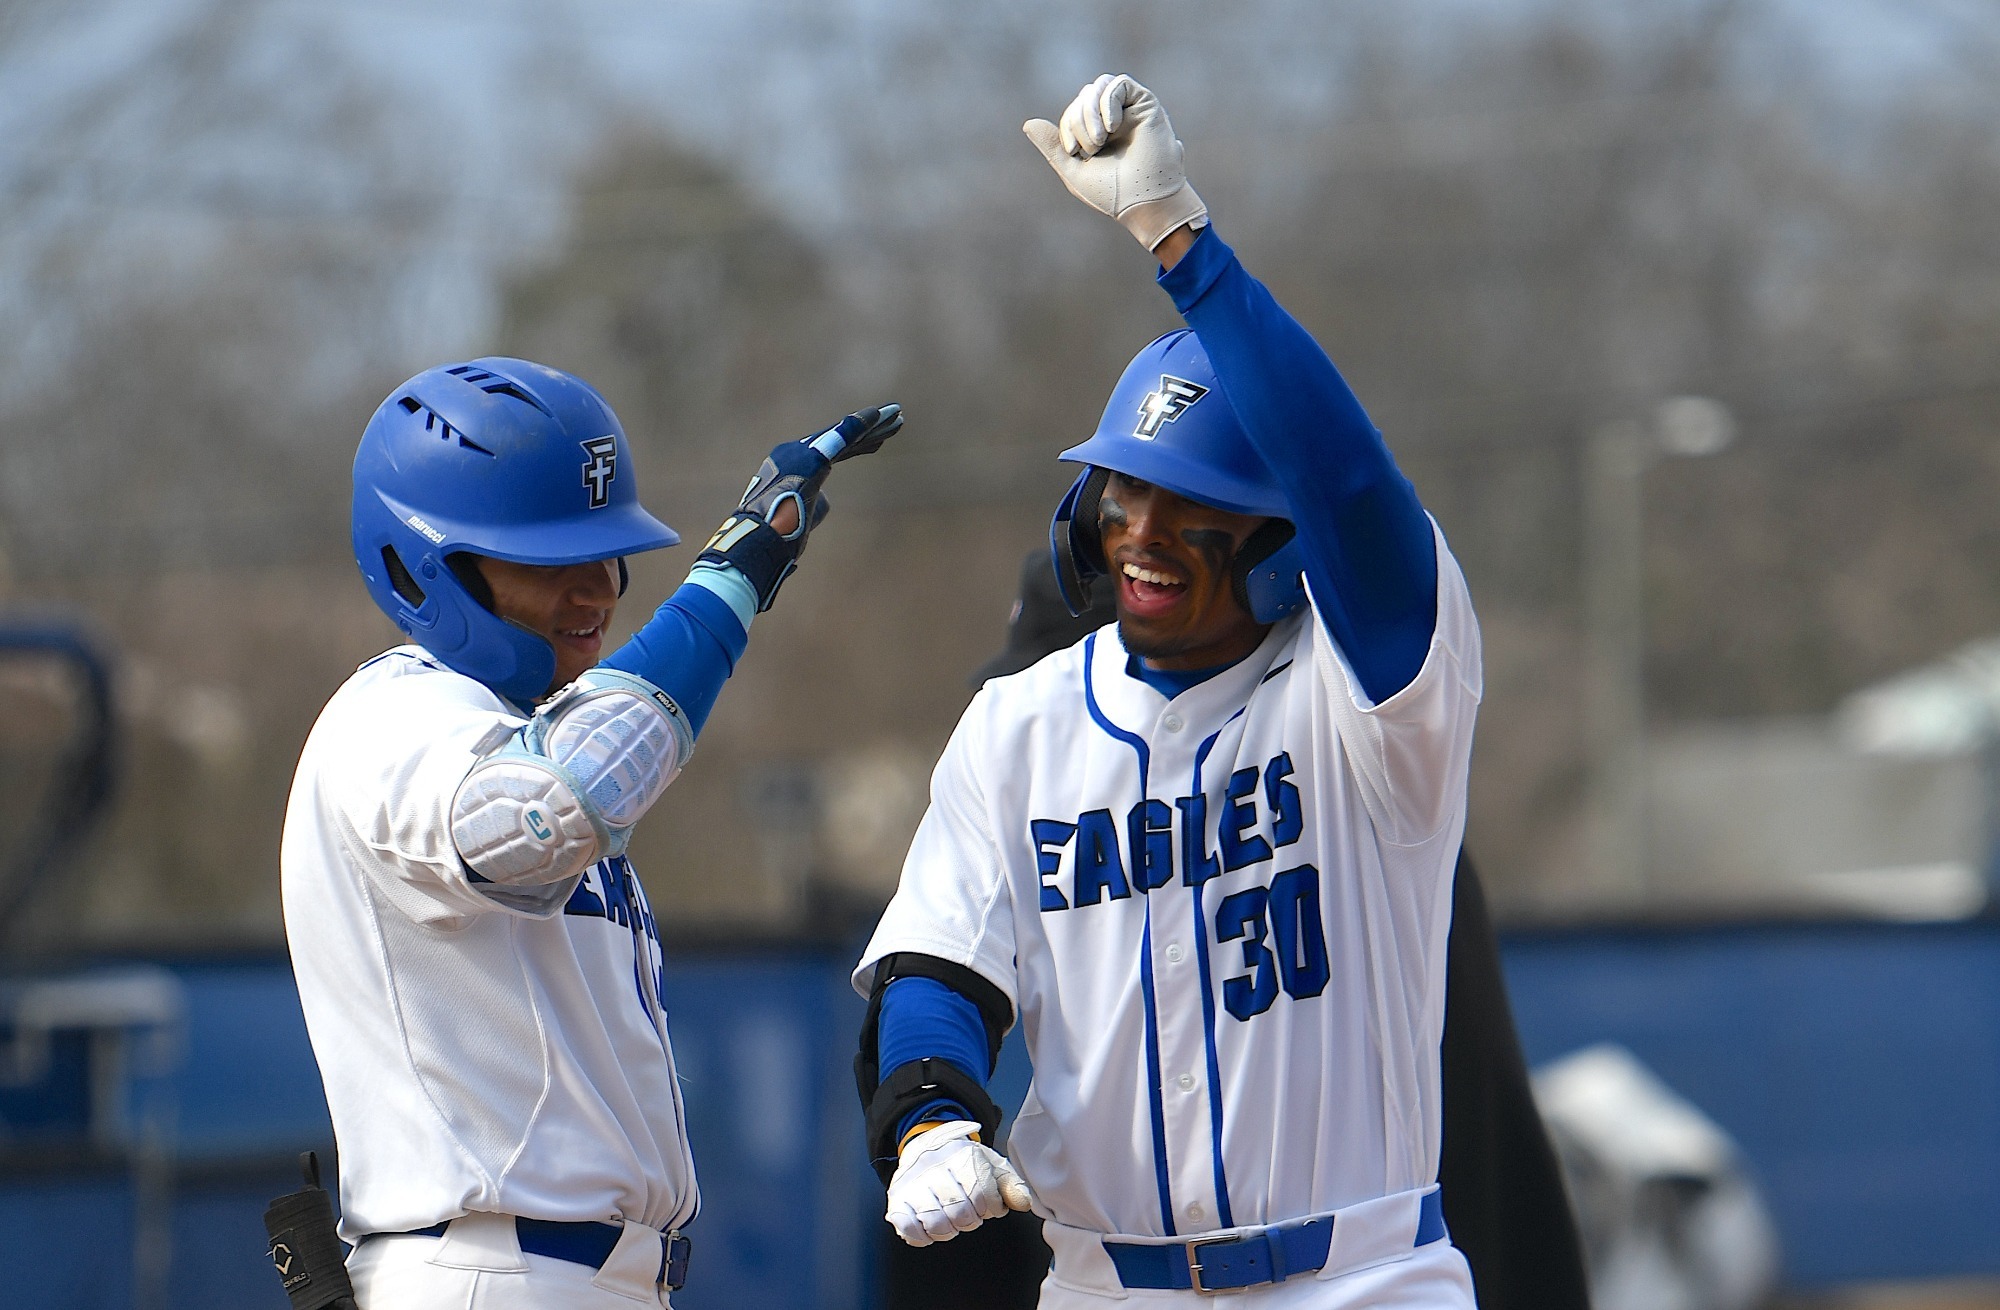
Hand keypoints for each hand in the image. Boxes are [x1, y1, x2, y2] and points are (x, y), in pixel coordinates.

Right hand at [697, 404, 901, 610]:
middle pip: (840, 439)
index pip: (829, 451)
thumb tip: (824, 501)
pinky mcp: (811, 458)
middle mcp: (793, 453)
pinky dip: (861, 426)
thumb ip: (812, 503)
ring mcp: (800, 452)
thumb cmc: (775, 538)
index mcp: (789, 466)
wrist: (758, 541)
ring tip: (897, 415)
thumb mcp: (797, 517)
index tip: (879, 441)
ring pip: (844, 435)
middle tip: (895, 418)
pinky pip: (841, 438)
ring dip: (873, 424)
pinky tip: (881, 416)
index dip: (857, 445)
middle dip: (870, 430)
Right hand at [884, 1119, 1035, 1246]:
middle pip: (960, 1211)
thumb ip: (1011, 1185)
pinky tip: (932, 1228)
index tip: (988, 1203)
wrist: (927, 1147)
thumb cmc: (965, 1162)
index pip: (983, 1195)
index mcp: (963, 1156)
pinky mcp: (898, 1199)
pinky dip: (923, 1235)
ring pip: (936, 1222)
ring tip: (952, 1219)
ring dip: (949, 1229)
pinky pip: (909, 1228)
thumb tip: (1022, 1203)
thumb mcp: (992, 1166)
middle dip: (971, 1219)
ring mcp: (914, 1184)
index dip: (991, 1207)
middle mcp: (935, 1167)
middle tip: (969, 1212)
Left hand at [1022, 74, 1208, 250]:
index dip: (1066, 127)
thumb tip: (1028, 123)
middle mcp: (1114, 120)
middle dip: (1077, 121)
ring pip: (1097, 87)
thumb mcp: (1073, 170)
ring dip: (1089, 112)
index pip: (1072, 113)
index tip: (1074, 152)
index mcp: (1097, 135)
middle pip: (1083, 97)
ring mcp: (1129, 111)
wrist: (1145, 201)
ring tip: (1099, 139)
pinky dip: (1108, 102)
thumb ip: (1053, 146)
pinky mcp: (1145, 105)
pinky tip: (1112, 127)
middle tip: (1091, 149)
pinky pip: (1118, 84)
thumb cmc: (1112, 193)